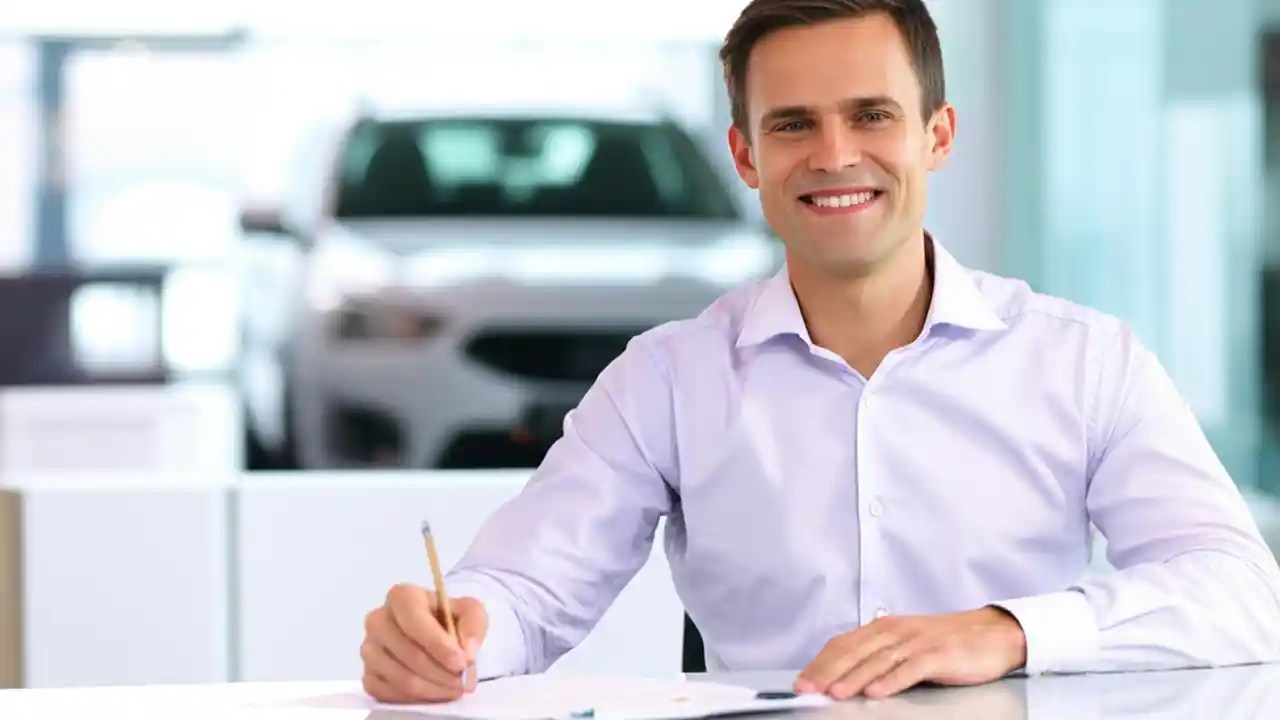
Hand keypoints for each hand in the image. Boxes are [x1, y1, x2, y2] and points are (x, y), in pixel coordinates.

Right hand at [361, 583, 487, 702]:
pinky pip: (387, 694)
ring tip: (453, 688)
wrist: (434, 634)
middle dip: (440, 672)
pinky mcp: (367, 675)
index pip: (413, 620)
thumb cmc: (449, 619)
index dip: (437, 644)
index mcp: (401, 597)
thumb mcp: (470, 611)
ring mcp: (369, 649)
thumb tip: (468, 652)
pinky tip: (434, 692)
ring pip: (399, 677)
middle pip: (407, 653)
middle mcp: (378, 620)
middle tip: (462, 682)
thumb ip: (474, 624)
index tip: (461, 662)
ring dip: (432, 688)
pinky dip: (415, 699)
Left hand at [795, 607, 1025, 700]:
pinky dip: (892, 681)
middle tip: (808, 689)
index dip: (820, 662)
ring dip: (853, 677)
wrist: (991, 633)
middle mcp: (896, 630)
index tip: (802, 680)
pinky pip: (910, 669)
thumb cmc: (946, 642)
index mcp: (884, 627)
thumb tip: (844, 676)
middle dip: (827, 671)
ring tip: (834, 693)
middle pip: (854, 651)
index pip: (843, 644)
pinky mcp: (938, 655)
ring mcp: (916, 642)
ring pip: (877, 660)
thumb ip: (878, 655)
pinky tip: (877, 692)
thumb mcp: (906, 643)